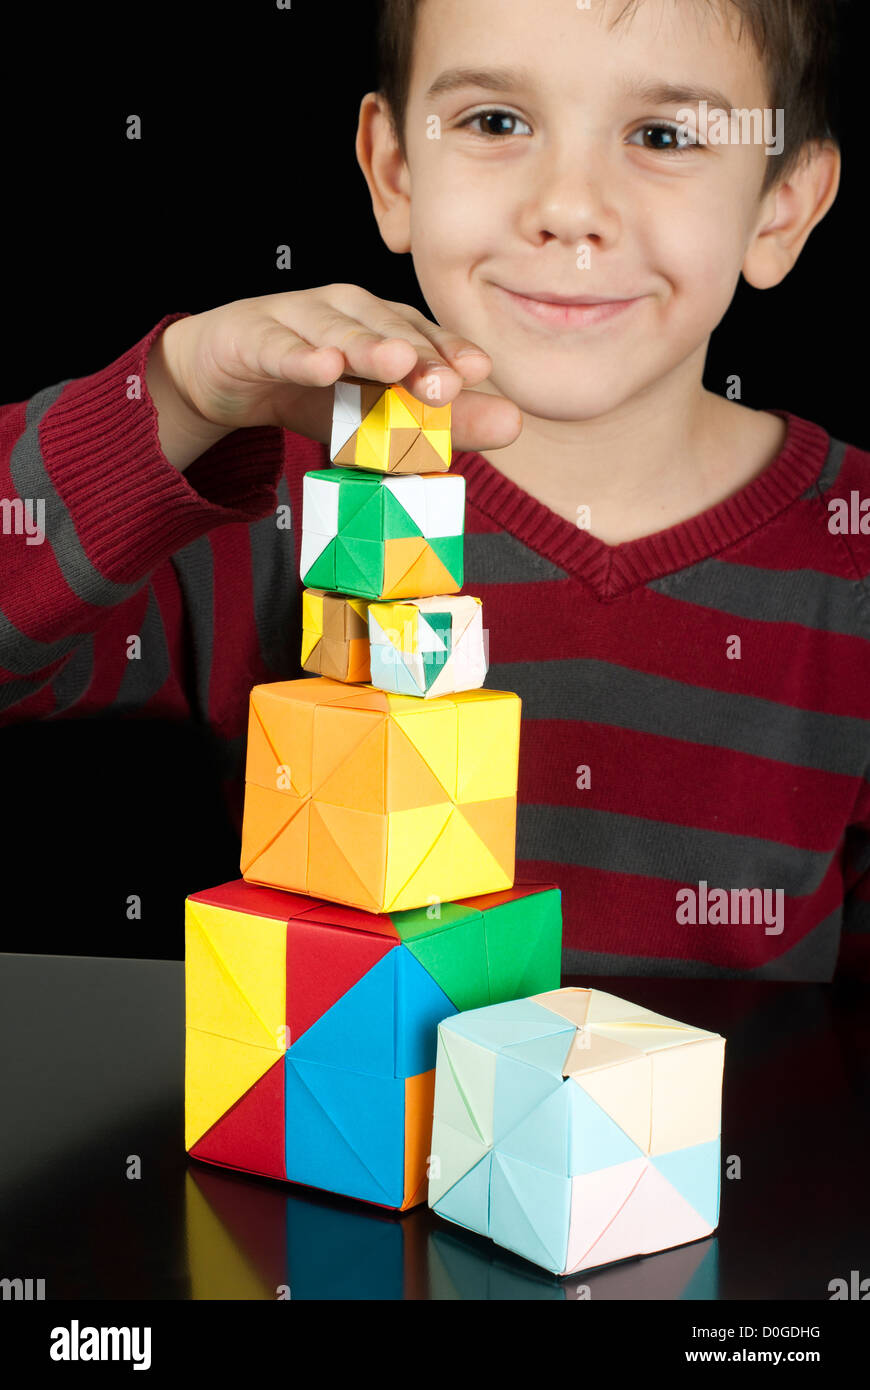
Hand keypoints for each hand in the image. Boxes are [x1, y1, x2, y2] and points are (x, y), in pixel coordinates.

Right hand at [149, 285, 522, 469]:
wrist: (221, 378)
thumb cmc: (307, 391)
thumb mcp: (373, 417)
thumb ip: (438, 423)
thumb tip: (514, 424)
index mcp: (380, 324)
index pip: (422, 336)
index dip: (449, 350)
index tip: (481, 372)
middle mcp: (344, 310)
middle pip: (386, 328)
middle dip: (419, 353)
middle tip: (450, 380)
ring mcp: (295, 317)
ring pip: (336, 329)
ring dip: (368, 344)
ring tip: (398, 363)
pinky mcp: (250, 334)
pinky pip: (278, 344)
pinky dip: (300, 354)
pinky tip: (323, 367)